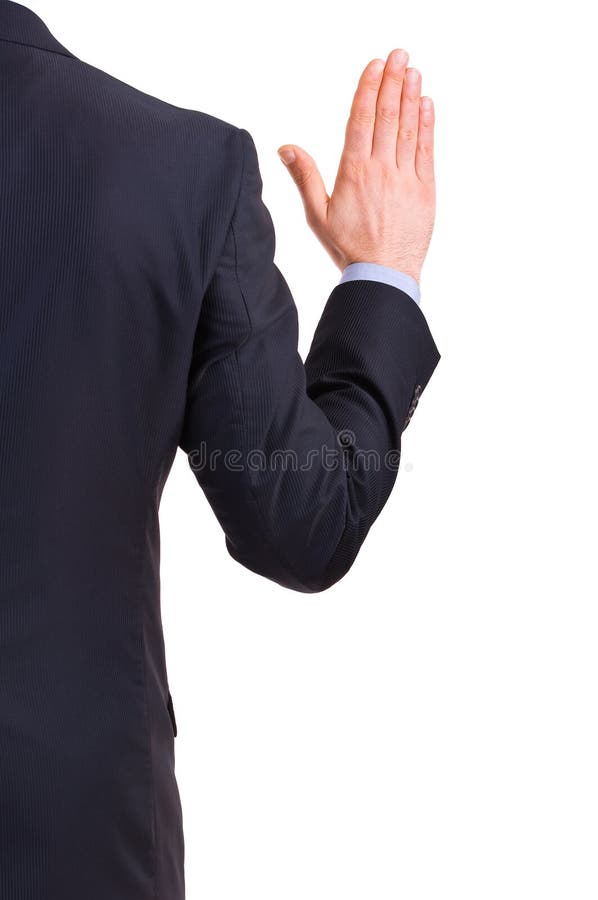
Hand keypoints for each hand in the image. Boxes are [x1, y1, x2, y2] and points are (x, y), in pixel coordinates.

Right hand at [278, 49, 434, 281]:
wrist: (383, 276)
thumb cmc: (348, 249)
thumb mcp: (317, 215)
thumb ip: (304, 177)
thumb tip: (286, 147)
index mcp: (353, 173)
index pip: (362, 119)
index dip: (369, 88)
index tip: (375, 65)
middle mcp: (381, 170)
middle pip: (387, 116)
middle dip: (393, 81)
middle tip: (399, 54)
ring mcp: (405, 179)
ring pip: (408, 129)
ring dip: (411, 97)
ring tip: (413, 71)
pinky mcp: (425, 191)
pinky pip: (426, 151)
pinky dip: (426, 125)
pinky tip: (426, 104)